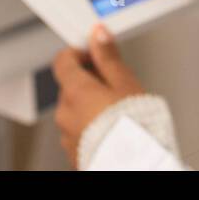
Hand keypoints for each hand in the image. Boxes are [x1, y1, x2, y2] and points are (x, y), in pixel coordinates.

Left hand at [53, 24, 144, 167]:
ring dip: (91, 108)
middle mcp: (65, 113)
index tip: (93, 53)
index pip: (63, 61)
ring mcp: (67, 136)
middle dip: (90, 83)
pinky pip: (80, 133)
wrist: (135, 165)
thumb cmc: (133, 128)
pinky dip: (92, 128)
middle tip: (116, 86)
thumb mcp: (125, 84)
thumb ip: (108, 57)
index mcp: (75, 91)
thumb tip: (98, 34)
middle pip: (70, 87)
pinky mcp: (74, 154)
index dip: (78, 53)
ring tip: (118, 113)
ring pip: (75, 111)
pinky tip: (112, 131)